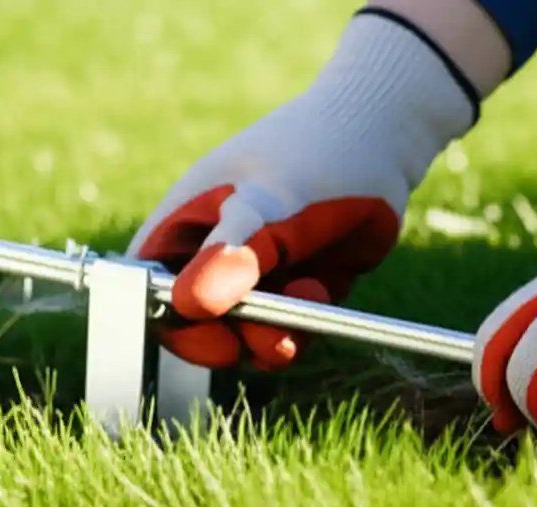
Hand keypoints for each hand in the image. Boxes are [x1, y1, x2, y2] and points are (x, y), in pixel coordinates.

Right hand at [127, 11, 475, 369]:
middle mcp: (213, 256)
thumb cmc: (314, 151)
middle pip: (199, 325)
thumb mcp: (270, 200)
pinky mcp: (294, 290)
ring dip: (271, 336)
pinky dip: (303, 323)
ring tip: (301, 310)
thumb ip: (233, 251)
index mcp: (185, 226)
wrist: (383, 140)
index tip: (214, 334)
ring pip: (246, 334)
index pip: (153, 290)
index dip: (174, 322)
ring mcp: (255, 276)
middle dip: (231, 338)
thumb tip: (190, 302)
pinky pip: (288, 330)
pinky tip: (321, 288)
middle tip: (269, 336)